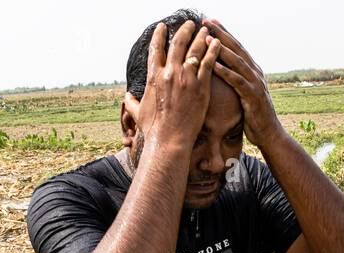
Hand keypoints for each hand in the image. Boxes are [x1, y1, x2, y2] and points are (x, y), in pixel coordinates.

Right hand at [136, 20, 221, 150]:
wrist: (170, 139)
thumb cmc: (153, 129)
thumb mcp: (138, 114)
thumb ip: (131, 103)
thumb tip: (125, 98)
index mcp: (154, 77)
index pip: (156, 49)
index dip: (159, 35)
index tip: (162, 26)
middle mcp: (170, 73)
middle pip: (177, 43)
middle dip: (184, 30)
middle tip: (189, 23)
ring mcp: (186, 79)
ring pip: (195, 50)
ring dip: (200, 37)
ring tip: (205, 30)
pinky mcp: (201, 87)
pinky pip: (208, 64)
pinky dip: (213, 51)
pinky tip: (218, 43)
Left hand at [203, 19, 282, 146]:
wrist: (269, 134)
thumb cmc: (253, 117)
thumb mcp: (244, 94)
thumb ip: (237, 81)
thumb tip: (223, 73)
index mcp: (253, 71)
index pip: (237, 47)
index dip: (224, 33)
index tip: (211, 22)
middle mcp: (256, 73)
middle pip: (237, 48)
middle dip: (221, 34)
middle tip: (207, 21)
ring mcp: (256, 84)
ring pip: (237, 61)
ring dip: (222, 48)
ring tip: (207, 37)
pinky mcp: (253, 96)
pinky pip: (237, 81)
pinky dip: (225, 71)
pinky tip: (213, 64)